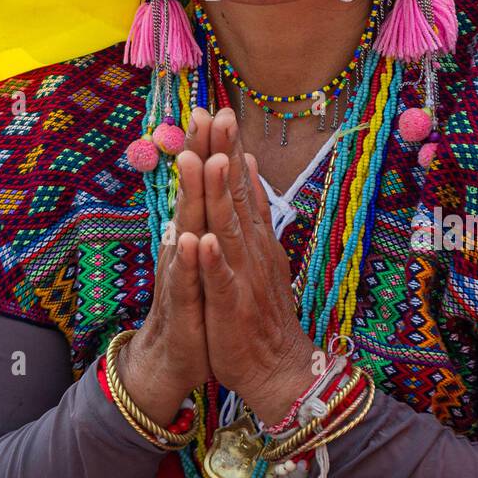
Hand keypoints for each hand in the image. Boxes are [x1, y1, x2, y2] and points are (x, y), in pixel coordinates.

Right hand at [117, 110, 213, 425]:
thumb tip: (211, 179)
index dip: (209, 148)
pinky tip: (190, 238)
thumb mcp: (203, 258)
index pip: (204, 185)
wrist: (171, 362)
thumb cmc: (194, 306)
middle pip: (191, 194)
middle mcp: (183, 247)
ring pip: (184, 229)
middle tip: (203, 115)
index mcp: (195, 234)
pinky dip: (188, 260)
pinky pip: (184, 281)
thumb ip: (205, 218)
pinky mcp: (181, 308)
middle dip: (198, 155)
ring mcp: (179, 275)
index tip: (216, 108)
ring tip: (194, 160)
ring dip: (190, 196)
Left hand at [181, 109, 315, 423]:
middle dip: (224, 155)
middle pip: (234, 195)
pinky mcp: (232, 307)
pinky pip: (221, 281)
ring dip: (220, 196)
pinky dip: (211, 261)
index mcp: (252, 235)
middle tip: (216, 116)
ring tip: (211, 161)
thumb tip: (245, 161)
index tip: (217, 110)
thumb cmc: (259, 308)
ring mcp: (243, 276)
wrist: (275, 367)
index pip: (238, 184)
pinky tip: (201, 241)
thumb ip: (251, 207)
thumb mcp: (257, 250)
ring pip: (229, 229)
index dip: (228, 147)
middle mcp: (250, 249)